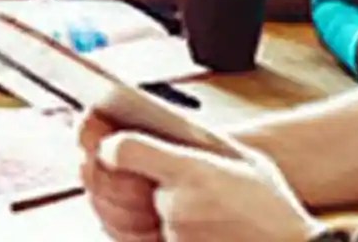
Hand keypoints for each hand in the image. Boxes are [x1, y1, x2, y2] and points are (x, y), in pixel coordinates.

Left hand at [78, 114, 323, 241]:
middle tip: (86, 151)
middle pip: (110, 185)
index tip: (103, 136)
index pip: (124, 151)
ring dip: (106, 198)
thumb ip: (197, 143)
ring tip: (98, 174)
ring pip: (115, 217)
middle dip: (96, 169)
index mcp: (194, 174)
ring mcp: (171, 239)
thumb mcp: (243, 160)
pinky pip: (132, 240)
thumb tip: (159, 127)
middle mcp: (177, 208)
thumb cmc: (271, 210)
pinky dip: (124, 224)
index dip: (104, 141)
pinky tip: (125, 206)